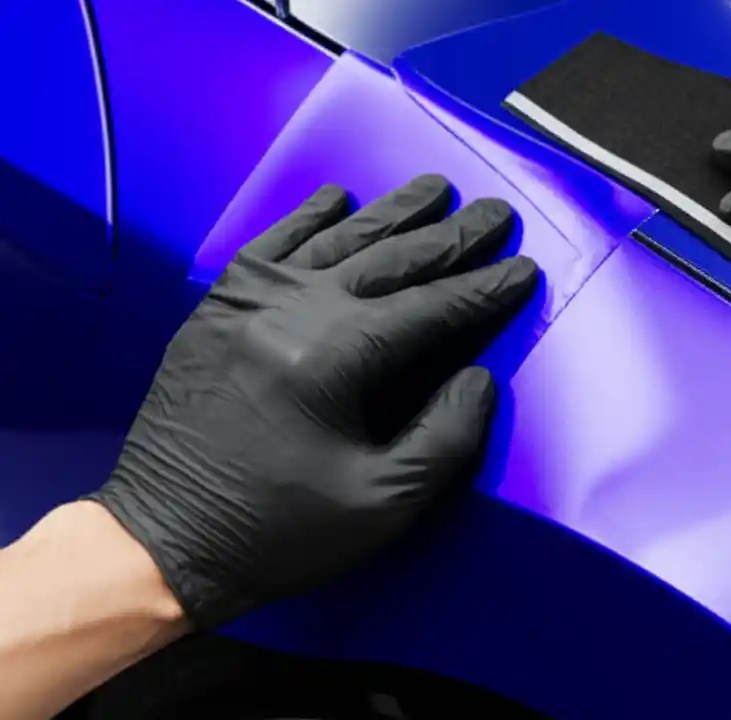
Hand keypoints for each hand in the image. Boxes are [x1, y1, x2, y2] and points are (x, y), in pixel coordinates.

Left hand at [92, 175, 537, 627]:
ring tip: (437, 187)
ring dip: (392, 212)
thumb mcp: (383, 505)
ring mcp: (248, 302)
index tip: (525, 268)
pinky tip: (340, 196)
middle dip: (451, 237)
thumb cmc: (281, 532)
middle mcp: (292, 311)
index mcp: (335, 359)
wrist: (162, 541)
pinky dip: (309, 216)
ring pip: (335, 240)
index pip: (430, 309)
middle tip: (498, 213)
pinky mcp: (217, 308)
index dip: (483, 290)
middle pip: (390, 261)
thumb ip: (445, 437)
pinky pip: (271, 244)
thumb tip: (478, 376)